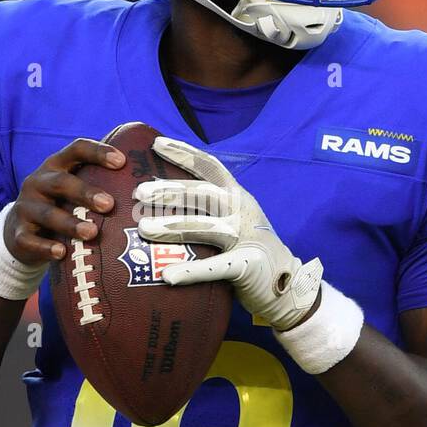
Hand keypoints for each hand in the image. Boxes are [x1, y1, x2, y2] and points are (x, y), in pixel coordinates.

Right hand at [4, 138, 123, 264]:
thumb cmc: (60, 207)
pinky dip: (46, 247)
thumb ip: (97, 184)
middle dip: (85, 192)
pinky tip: (62, 253)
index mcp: (56, 166)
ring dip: (70, 223)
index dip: (98, 152)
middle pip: (61, 182)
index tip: (121, 162)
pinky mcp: (18, 234)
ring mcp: (25, 208)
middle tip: (109, 204)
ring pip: (46, 213)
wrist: (19, 233)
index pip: (76, 150)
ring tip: (92, 233)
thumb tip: (147, 188)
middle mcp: (38, 182)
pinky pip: (30, 240)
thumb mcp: (72, 192)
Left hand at [133, 135, 322, 330]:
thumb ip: (206, 207)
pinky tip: (168, 275)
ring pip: (206, 227)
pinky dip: (191, 272)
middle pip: (203, 195)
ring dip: (173, 227)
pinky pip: (216, 268)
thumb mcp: (232, 218)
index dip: (184, 153)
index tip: (156, 143)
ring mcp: (245, 237)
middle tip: (139, 192)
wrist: (286, 283)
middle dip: (170, 191)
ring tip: (143, 229)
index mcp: (236, 195)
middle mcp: (241, 211)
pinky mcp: (247, 266)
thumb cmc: (248, 248)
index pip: (209, 167)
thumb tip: (160, 196)